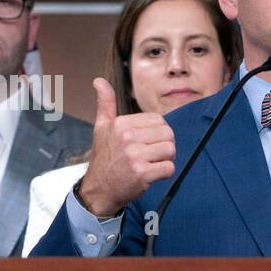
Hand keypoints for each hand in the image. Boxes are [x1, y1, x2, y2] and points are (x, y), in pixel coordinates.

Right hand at [77, 77, 174, 215]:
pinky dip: (165, 174)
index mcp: (121, 124)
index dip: (157, 133)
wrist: (99, 189)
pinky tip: (151, 175)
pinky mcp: (143, 173)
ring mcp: (135, 156)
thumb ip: (105, 103)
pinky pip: (169, 168)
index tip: (145, 143)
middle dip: (164, 146)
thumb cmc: (104, 158)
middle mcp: (127, 137)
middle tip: (150, 156)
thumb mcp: (101, 128)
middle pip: (168, 134)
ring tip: (150, 164)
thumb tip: (99, 80)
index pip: (159, 120)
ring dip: (165, 160)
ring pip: (171, 150)